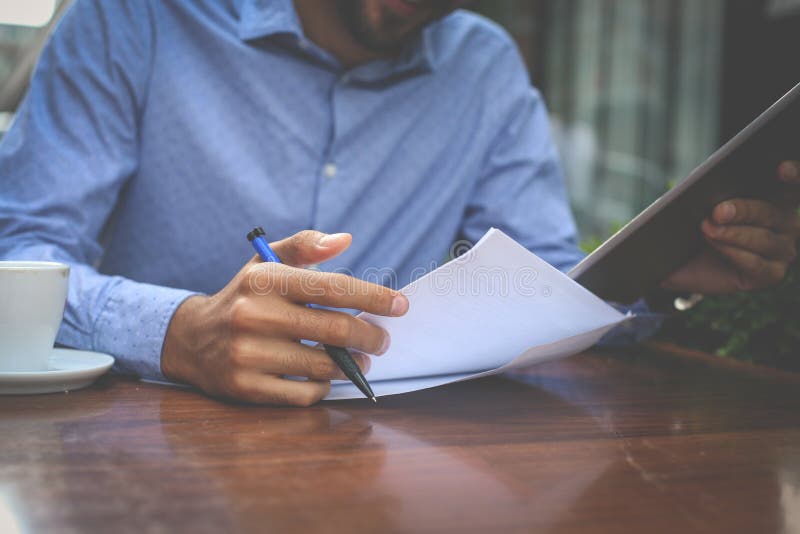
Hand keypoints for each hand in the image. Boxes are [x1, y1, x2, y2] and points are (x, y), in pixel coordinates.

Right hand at [161, 230, 408, 405]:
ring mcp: (247, 354)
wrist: (191, 340)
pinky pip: (304, 393)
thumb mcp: (266, 263)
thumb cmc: (245, 297)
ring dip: (352, 364)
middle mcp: (253, 315)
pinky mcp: (245, 387)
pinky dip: (323, 386)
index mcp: (264, 280)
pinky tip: (324, 376)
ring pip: (323, 365)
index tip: (401, 305)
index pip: (332, 287)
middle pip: (334, 328)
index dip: (373, 297)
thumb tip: (345, 239)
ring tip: (361, 359)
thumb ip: (305, 245)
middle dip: (371, 335)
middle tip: (382, 340)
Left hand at [662, 161, 799, 293]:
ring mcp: (782, 250)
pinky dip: (733, 252)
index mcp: (777, 199)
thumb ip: (708, 192)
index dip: (793, 175)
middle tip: (718, 211)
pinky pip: (756, 263)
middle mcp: (786, 224)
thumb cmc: (698, 228)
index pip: (793, 185)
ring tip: (707, 228)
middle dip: (743, 210)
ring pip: (763, 239)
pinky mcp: (772, 274)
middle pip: (770, 212)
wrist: (685, 264)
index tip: (781, 168)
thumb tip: (702, 183)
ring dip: (733, 234)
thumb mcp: (698, 208)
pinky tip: (716, 243)